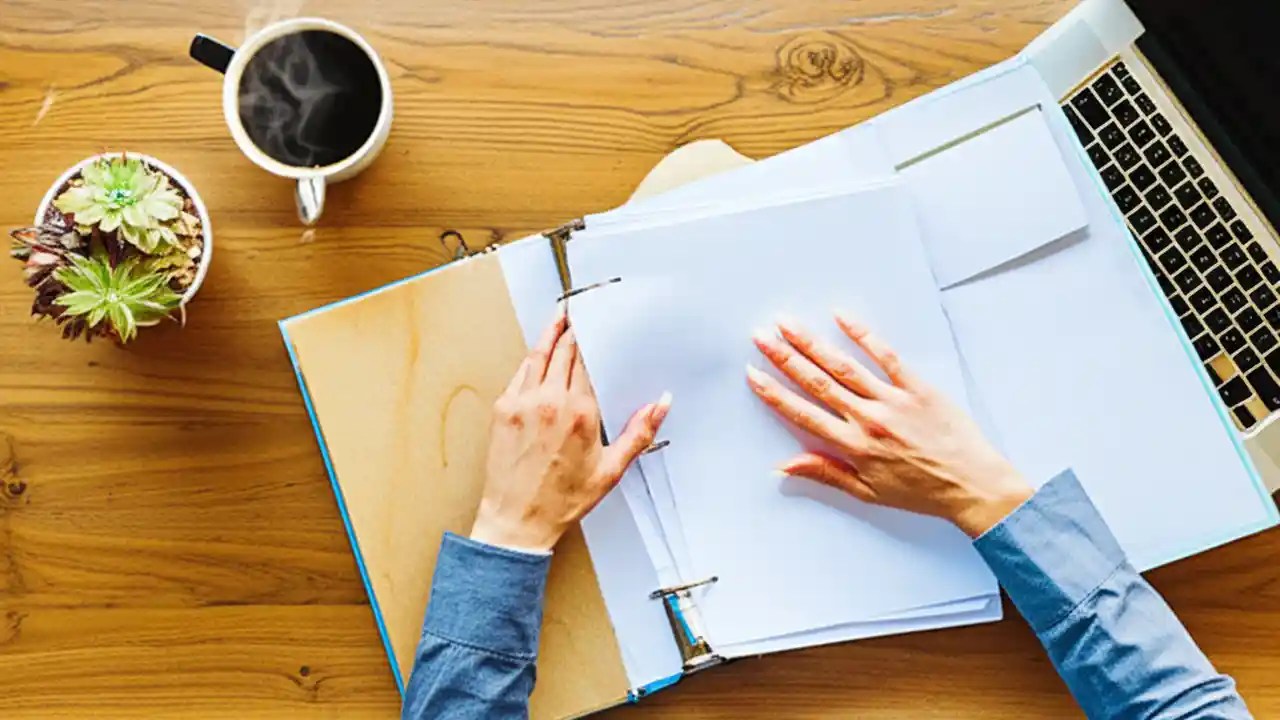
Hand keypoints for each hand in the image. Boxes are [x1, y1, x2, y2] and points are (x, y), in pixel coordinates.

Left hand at [471, 307, 671, 551]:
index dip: (593, 337)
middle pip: (564, 350)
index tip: (600, 321)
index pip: (588, 360)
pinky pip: (520, 373)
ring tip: (560, 316)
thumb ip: (640, 432)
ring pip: (538, 354)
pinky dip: (530, 358)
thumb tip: (661, 402)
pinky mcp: (503, 409)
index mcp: (581, 412)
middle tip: (581, 310)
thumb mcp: (611, 470)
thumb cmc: (562, 500)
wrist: (517, 521)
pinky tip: (537, 352)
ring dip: (550, 332)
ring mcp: (523, 403)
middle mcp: (550, 401)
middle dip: (573, 328)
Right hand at [746, 312, 1031, 537]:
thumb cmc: (921, 493)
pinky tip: (842, 319)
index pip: (804, 414)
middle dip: (785, 358)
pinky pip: (886, 357)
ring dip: (813, 343)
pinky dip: (863, 336)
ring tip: (788, 324)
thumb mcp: (868, 492)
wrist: (971, 484)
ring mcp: (893, 400)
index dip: (775, 393)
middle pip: (818, 383)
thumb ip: (825, 473)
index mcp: (854, 447)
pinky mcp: (917, 387)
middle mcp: (868, 420)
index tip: (753, 375)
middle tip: (761, 337)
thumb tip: (784, 466)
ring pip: (844, 367)